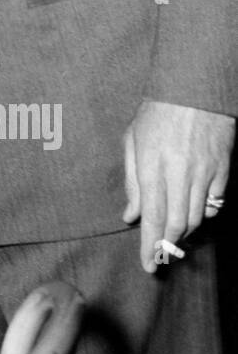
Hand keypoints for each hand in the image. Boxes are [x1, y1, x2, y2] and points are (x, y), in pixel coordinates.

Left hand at [122, 99, 232, 272]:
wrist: (194, 88)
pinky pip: (216, 204)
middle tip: (160, 255)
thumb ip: (131, 181)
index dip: (149, 245)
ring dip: (184, 231)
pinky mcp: (223, 169)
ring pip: (197, 217)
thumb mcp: (132, 141)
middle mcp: (180, 173)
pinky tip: (194, 212)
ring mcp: (205, 172)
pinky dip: (205, 214)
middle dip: (167, 245)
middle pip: (177, 223)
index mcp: (152, 165)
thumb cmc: (156, 113)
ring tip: (173, 234)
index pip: (151, 216)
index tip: (148, 265)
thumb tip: (130, 215)